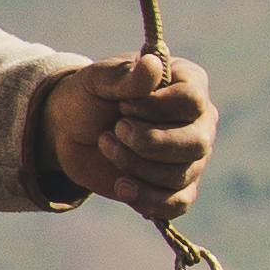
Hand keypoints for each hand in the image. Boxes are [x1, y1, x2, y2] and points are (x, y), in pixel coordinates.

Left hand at [44, 53, 216, 219]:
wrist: (70, 131)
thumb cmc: (90, 96)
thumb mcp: (99, 80)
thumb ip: (127, 76)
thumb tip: (153, 65)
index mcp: (189, 84)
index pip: (192, 101)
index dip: (155, 108)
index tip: (123, 105)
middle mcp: (199, 121)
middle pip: (197, 143)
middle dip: (148, 143)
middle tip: (115, 130)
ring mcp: (191, 157)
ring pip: (181, 174)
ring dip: (135, 165)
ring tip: (106, 146)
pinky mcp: (176, 187)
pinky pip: (179, 203)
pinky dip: (149, 200)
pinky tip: (122, 187)